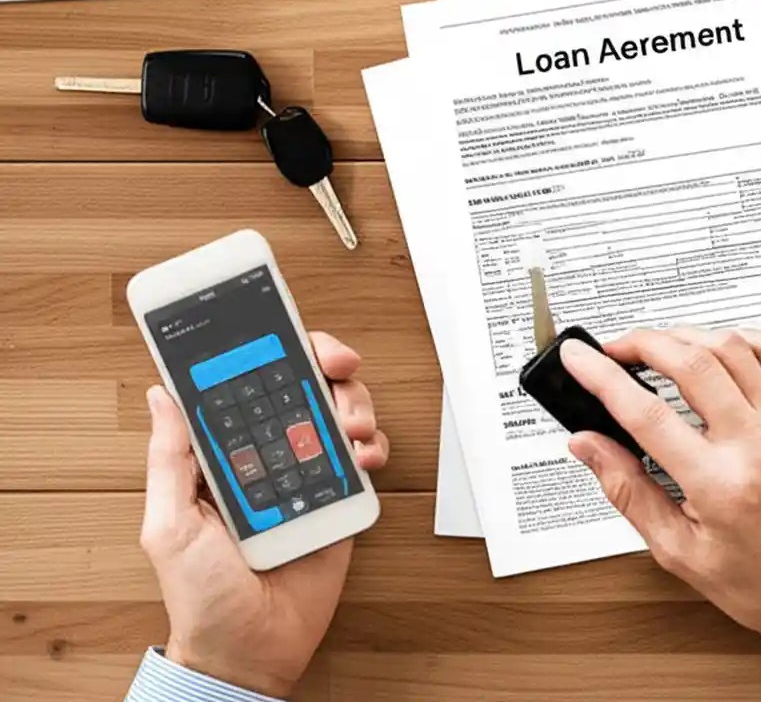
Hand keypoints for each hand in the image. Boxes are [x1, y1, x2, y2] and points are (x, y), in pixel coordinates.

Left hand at [140, 332, 389, 696]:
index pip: (245, 385)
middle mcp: (267, 456)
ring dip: (353, 403)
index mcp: (221, 455)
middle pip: (302, 385)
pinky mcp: (340, 498)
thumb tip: (164, 396)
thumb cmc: (202, 597)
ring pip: (339, 412)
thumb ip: (170, 459)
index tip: (284, 334)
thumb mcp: (169, 525)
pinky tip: (364, 456)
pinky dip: (372, 446)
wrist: (253, 649)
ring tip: (350, 424)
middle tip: (337, 366)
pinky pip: (364, 457)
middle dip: (325, 363)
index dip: (267, 351)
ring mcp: (307, 475)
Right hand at [561, 328, 760, 661]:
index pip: (646, 413)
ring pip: (730, 347)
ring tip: (655, 348)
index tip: (578, 359)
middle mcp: (755, 444)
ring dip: (684, 336)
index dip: (602, 377)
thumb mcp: (678, 551)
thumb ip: (628, 491)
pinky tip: (714, 349)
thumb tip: (589, 446)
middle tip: (611, 350)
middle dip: (640, 343)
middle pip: (689, 361)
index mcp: (719, 484)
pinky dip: (736, 338)